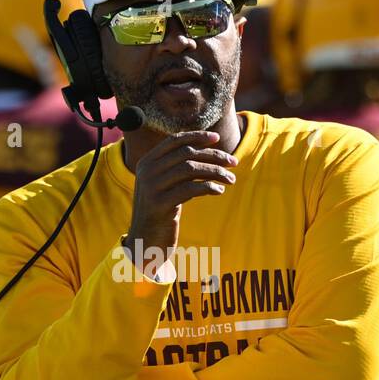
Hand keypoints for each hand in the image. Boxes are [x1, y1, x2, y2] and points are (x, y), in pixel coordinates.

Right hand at [124, 130, 236, 268]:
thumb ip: (177, 168)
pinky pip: (190, 189)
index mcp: (146, 162)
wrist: (145, 243)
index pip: (174, 141)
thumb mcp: (165, 186)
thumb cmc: (161, 212)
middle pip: (186, 153)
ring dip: (216, 171)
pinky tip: (219, 190)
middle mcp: (146, 171)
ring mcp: (151, 187)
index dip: (197, 137)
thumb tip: (208, 150)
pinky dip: (208, 187)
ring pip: (190, 169)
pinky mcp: (159, 204)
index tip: (217, 138)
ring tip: (231, 179)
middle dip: (213, 155)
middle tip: (233, 162)